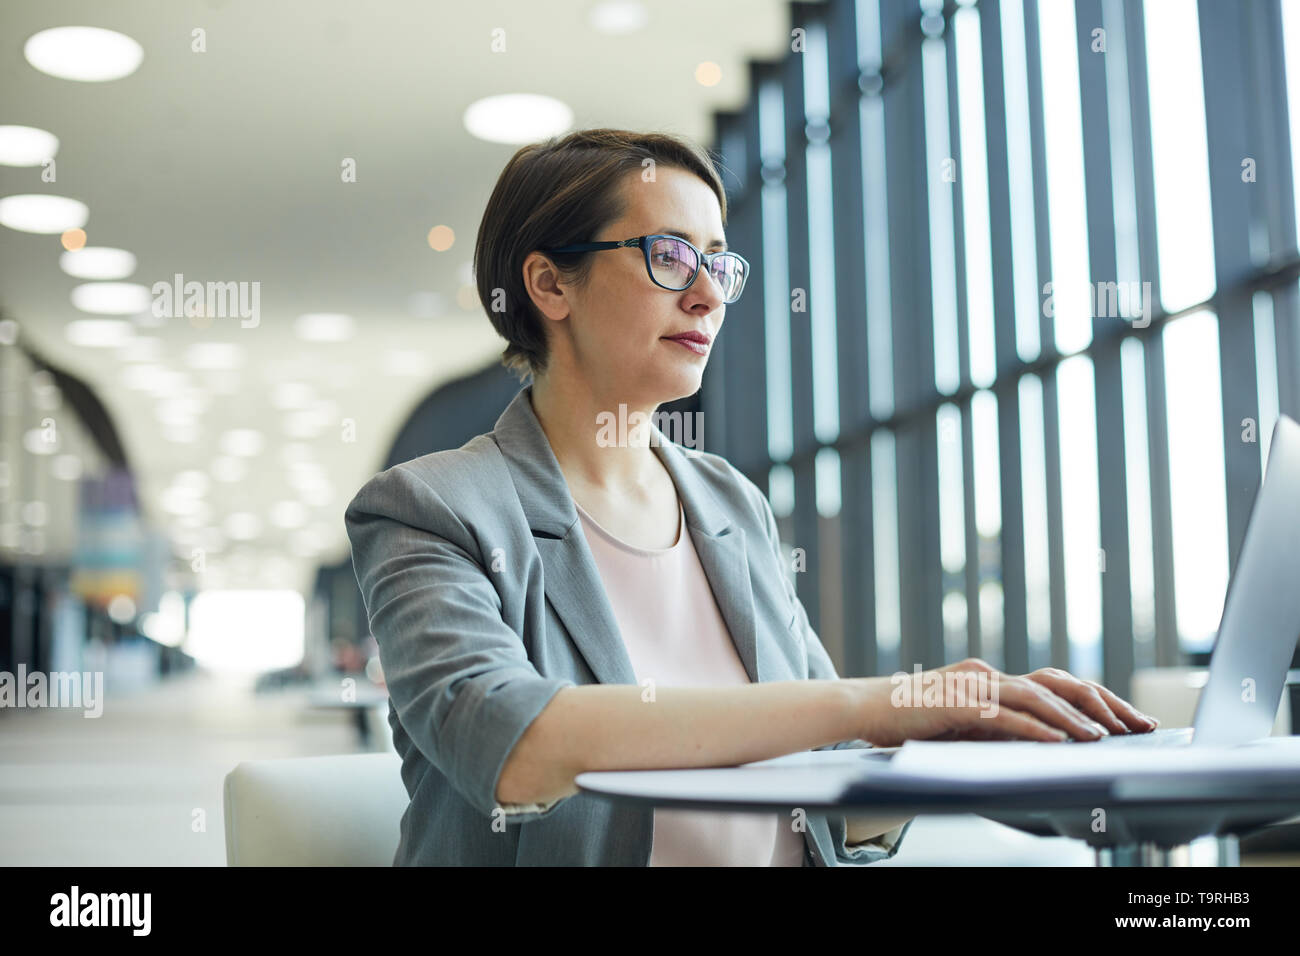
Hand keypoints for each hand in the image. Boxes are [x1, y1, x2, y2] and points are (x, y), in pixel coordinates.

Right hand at [856, 658, 1159, 747]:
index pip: (1054, 684)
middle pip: (1058, 683)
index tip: (1127, 719)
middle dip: (1104, 704)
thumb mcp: (958, 724)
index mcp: (989, 678)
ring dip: (1078, 717)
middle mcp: (987, 675)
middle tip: (1139, 723)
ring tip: (1109, 736)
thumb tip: (1038, 744)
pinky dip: (1040, 729)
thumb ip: (992, 727)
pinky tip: (1064, 742)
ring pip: (1040, 695)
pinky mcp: (959, 705)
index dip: (1094, 700)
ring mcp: (974, 687)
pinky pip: (1008, 716)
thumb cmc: (902, 721)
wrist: (859, 707)